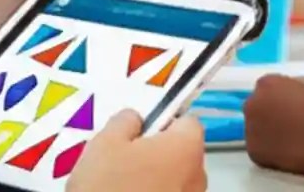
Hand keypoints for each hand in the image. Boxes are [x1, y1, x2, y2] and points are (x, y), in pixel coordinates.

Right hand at [67, 110, 206, 191]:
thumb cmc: (109, 187)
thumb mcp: (106, 142)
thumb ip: (126, 120)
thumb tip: (135, 119)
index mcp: (186, 148)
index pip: (188, 121)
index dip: (164, 120)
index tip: (141, 127)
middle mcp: (197, 177)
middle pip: (182, 152)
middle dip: (158, 151)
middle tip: (126, 155)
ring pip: (175, 179)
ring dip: (156, 177)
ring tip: (122, 182)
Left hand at [244, 74, 303, 174]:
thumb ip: (293, 85)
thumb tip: (289, 92)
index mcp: (266, 84)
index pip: (266, 87)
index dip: (279, 97)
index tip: (289, 105)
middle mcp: (252, 104)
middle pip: (257, 106)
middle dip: (269, 112)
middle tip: (288, 122)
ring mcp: (250, 128)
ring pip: (256, 127)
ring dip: (267, 130)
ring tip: (290, 138)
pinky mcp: (254, 150)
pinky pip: (259, 148)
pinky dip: (269, 149)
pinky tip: (287, 150)